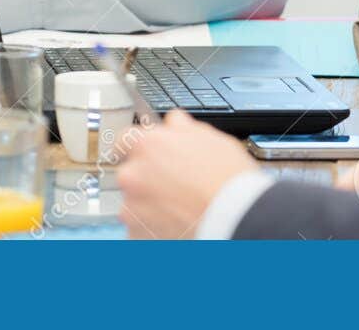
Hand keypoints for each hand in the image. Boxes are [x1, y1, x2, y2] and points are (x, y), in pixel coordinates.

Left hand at [116, 111, 258, 238]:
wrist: (234, 217)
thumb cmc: (226, 177)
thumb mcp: (208, 137)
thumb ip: (181, 127)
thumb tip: (173, 123)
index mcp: (146, 145)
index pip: (124, 138)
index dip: (138, 146)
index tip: (144, 154)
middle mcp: (132, 174)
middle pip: (131, 173)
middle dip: (148, 178)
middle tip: (175, 185)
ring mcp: (132, 207)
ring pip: (135, 203)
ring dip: (150, 205)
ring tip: (180, 208)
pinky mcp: (137, 234)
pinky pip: (140, 229)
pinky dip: (154, 228)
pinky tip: (177, 224)